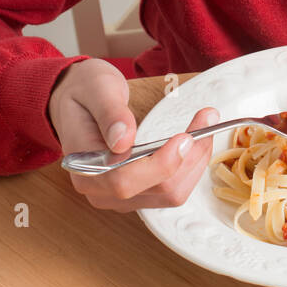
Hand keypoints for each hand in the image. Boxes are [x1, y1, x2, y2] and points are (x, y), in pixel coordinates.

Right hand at [47, 58, 218, 209]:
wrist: (79, 100)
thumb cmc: (85, 92)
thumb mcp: (97, 89)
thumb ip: (110, 114)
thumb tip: (123, 140)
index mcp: (85, 170)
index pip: (124, 181)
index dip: (160, 165)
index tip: (185, 137)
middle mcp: (101, 192)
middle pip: (157, 190)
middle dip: (188, 157)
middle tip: (207, 118)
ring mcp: (121, 196)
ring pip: (171, 193)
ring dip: (195, 162)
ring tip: (206, 125)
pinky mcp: (139, 192)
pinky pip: (172, 189)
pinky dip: (190, 166)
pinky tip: (197, 141)